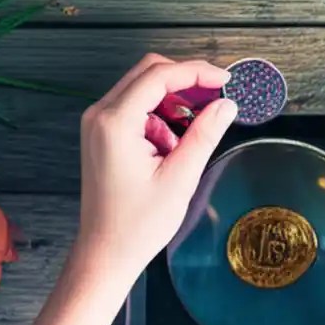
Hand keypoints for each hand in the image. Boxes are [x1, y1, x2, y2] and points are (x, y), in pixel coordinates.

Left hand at [78, 54, 237, 276]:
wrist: (106, 253)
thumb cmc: (136, 225)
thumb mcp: (180, 178)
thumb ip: (204, 135)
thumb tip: (226, 105)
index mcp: (115, 123)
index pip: (159, 75)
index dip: (196, 72)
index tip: (225, 80)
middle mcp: (100, 116)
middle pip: (149, 73)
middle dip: (186, 81)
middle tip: (217, 98)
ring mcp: (98, 124)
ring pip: (143, 89)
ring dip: (173, 103)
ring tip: (189, 139)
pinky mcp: (102, 134)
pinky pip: (136, 109)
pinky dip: (160, 118)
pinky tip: (171, 148)